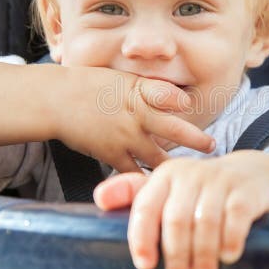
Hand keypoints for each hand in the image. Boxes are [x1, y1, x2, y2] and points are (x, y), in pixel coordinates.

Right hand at [57, 67, 214, 172]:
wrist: (55, 100)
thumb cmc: (89, 86)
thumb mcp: (122, 79)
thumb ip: (149, 90)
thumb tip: (177, 99)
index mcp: (139, 92)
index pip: (169, 95)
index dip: (183, 102)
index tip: (197, 108)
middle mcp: (135, 115)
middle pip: (173, 129)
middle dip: (196, 140)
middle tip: (212, 147)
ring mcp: (124, 137)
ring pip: (157, 158)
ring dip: (175, 167)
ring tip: (190, 176)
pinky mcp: (111, 155)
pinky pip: (133, 173)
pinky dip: (145, 181)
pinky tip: (158, 188)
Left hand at [93, 154, 268, 268]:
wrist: (252, 174)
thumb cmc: (203, 190)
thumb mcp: (169, 190)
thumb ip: (134, 195)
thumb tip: (100, 199)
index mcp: (165, 176)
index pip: (146, 206)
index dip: (142, 238)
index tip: (145, 265)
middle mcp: (191, 173)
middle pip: (176, 219)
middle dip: (176, 256)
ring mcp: (221, 180)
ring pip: (205, 220)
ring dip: (203, 255)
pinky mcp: (246, 190)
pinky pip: (236, 216)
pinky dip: (230, 239)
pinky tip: (228, 256)